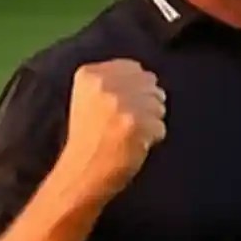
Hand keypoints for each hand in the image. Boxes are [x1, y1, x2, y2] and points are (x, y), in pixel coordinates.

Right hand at [60, 59, 166, 199]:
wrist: (80, 173)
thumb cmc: (89, 137)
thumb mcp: (89, 97)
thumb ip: (114, 80)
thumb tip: (150, 79)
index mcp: (89, 74)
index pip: (134, 68)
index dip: (135, 88)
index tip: (121, 108)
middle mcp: (104, 84)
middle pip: (150, 83)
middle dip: (146, 103)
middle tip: (126, 124)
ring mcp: (120, 103)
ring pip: (158, 104)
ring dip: (150, 121)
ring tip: (128, 135)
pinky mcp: (135, 123)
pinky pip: (160, 126)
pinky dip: (152, 139)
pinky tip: (133, 146)